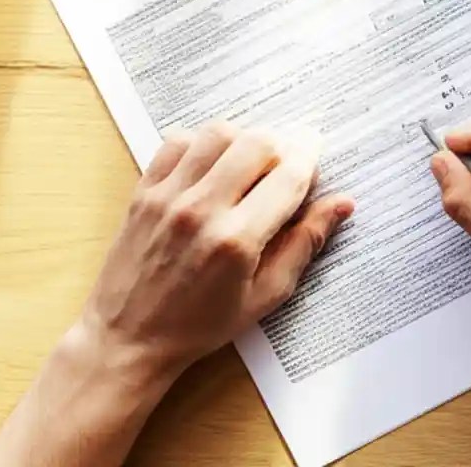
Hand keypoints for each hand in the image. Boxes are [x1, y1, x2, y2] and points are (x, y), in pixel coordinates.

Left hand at [78, 122, 353, 385]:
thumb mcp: (265, 296)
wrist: (129, 338)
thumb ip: (305, 244)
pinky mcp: (144, 191)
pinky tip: (212, 165)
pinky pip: (178, 142)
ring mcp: (168, 196)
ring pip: (218, 133)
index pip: (288, 176)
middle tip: (287, 162)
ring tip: (250, 163)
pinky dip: (202, 144)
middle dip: (283, 144)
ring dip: (243, 140)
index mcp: (237, 241)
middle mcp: (202, 210)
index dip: (310, 158)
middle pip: (257, 142)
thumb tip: (342, 204)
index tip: (317, 154)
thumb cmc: (200, 325)